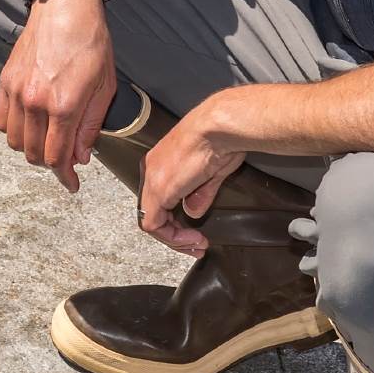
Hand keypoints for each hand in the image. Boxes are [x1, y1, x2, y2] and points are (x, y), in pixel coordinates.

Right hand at [0, 0, 116, 191]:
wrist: (65, 7)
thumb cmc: (90, 42)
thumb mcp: (104, 87)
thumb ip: (89, 126)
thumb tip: (80, 157)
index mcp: (64, 105)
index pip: (57, 157)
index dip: (64, 176)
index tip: (71, 184)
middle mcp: (36, 101)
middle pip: (34, 154)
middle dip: (50, 163)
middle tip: (63, 159)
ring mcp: (16, 92)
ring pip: (15, 142)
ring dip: (31, 148)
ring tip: (47, 140)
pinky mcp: (5, 82)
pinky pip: (2, 122)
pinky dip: (14, 131)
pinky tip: (30, 125)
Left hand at [138, 103, 243, 254]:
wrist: (221, 126)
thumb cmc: (221, 137)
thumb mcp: (211, 171)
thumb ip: (200, 194)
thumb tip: (193, 211)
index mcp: (163, 162)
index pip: (159, 201)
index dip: (175, 224)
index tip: (194, 234)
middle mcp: (152, 170)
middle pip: (154, 213)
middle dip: (175, 236)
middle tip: (195, 246)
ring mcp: (153, 179)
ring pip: (152, 221)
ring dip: (175, 240)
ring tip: (196, 245)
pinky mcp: (159, 188)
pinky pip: (154, 223)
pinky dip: (174, 237)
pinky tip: (193, 239)